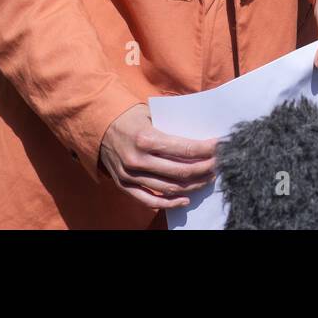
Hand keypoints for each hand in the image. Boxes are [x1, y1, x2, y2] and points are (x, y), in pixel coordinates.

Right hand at [99, 103, 217, 210]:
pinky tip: (186, 199)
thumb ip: (173, 125)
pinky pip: (149, 200)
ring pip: (169, 188)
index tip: (221, 147)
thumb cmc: (130, 116)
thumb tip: (202, 134)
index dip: (206, 150)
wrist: (97, 125)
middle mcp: (138, 159)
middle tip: (219, 164)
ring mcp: (130, 175)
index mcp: (146, 138)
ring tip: (208, 178)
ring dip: (193, 185)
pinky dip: (169, 203)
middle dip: (205, 168)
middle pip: (181, 172)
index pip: (185, 149)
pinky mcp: (124, 185)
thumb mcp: (151, 113)